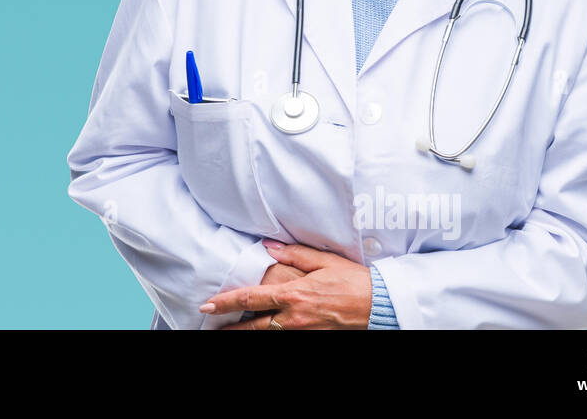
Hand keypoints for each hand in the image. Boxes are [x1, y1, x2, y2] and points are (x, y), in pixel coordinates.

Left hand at [202, 240, 372, 328]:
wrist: (379, 304)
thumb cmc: (353, 280)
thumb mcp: (323, 261)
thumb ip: (293, 254)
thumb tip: (268, 247)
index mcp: (292, 294)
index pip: (250, 299)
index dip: (225, 303)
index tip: (207, 306)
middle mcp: (294, 317)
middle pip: (253, 327)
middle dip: (229, 329)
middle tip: (210, 326)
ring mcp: (304, 331)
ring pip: (267, 336)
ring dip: (248, 334)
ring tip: (230, 332)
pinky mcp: (314, 338)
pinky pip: (287, 338)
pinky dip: (271, 335)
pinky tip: (263, 331)